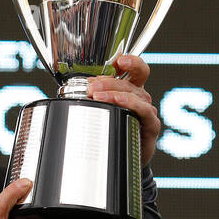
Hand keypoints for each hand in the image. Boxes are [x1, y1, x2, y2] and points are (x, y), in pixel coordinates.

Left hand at [87, 53, 160, 168]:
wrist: (122, 158)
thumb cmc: (110, 131)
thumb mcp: (99, 111)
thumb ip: (89, 98)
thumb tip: (68, 92)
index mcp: (129, 89)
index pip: (136, 69)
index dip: (131, 61)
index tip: (119, 60)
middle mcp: (140, 97)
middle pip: (131, 81)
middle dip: (109, 80)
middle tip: (91, 86)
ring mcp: (145, 110)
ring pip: (135, 95)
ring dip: (115, 92)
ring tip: (97, 96)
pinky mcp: (150, 125)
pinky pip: (144, 111)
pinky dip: (131, 105)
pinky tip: (119, 104)